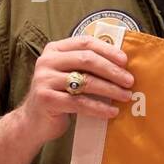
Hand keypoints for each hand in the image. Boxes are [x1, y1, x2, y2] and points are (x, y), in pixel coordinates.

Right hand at [19, 35, 134, 143]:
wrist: (34, 120)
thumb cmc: (59, 95)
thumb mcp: (69, 74)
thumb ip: (86, 66)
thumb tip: (122, 65)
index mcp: (55, 49)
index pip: (85, 42)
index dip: (107, 50)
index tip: (125, 61)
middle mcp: (47, 61)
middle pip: (87, 60)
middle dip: (112, 70)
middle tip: (130, 81)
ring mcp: (45, 80)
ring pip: (86, 82)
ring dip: (110, 89)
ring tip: (126, 96)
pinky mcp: (46, 99)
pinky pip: (80, 103)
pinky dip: (99, 107)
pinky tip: (112, 111)